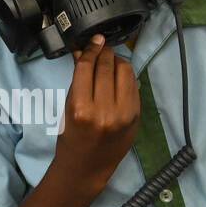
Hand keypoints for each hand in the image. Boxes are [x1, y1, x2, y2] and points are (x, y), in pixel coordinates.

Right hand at [52, 35, 140, 197]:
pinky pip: (134, 87)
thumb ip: (79, 80)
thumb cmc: (71, 137)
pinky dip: (127, 77)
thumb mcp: (69, 107)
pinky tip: (120, 75)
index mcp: (81, 108)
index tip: (93, 39)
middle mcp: (105, 111)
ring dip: (118, 61)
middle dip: (105, 52)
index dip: (90, 49)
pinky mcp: (136, 118)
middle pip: (108, 67)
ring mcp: (124, 115)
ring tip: (111, 60)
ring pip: (126, 73)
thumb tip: (83, 52)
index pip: (87, 68)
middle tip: (102, 46)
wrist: (87, 167)